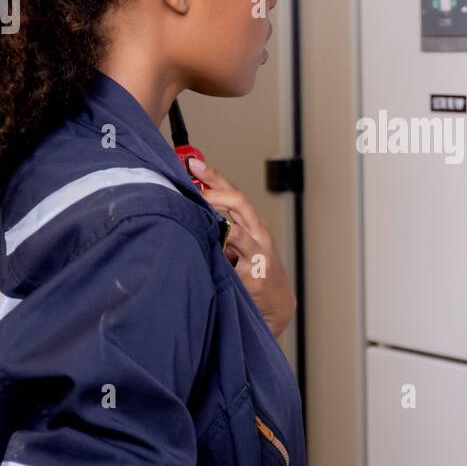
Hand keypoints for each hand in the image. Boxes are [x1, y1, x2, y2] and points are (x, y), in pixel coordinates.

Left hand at [187, 157, 295, 337]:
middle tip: (190, 188)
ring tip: (195, 214)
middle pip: (239, 203)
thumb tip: (189, 209)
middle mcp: (258, 233)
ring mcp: (257, 254)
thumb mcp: (242, 244)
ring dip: (214, 223)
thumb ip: (222, 228)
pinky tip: (199, 257)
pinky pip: (229, 264)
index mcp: (253, 223)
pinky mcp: (252, 276)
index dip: (214, 176)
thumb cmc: (255, 267)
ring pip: (235, 232)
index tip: (193, 163)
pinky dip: (214, 259)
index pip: (234, 192)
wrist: (278, 302)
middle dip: (213, 193)